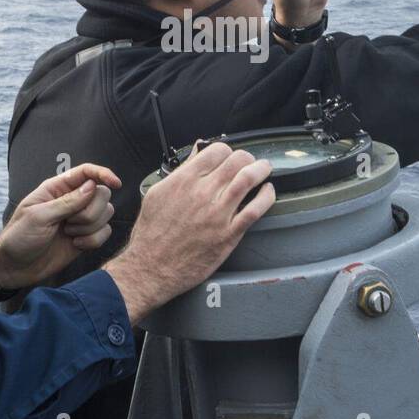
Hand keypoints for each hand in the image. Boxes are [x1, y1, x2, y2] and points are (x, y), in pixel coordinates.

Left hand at [0, 164, 121, 291]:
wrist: (15, 268)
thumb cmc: (19, 238)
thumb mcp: (38, 217)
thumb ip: (67, 201)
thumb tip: (92, 186)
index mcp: (57, 189)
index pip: (86, 172)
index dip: (103, 174)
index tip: (116, 183)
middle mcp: (72, 201)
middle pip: (101, 194)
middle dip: (90, 211)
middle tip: (69, 222)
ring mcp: (80, 220)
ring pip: (106, 213)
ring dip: (90, 227)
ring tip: (68, 234)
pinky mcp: (86, 237)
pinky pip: (105, 233)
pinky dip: (93, 240)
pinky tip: (75, 245)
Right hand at [105, 143, 274, 322]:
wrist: (151, 267)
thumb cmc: (152, 234)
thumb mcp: (158, 193)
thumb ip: (181, 172)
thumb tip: (197, 152)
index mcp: (184, 181)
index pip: (216, 151)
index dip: (226, 151)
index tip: (228, 158)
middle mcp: (202, 193)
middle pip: (236, 160)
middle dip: (247, 158)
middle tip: (249, 163)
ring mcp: (217, 214)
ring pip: (248, 179)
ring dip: (261, 170)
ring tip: (264, 170)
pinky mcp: (228, 234)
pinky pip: (255, 210)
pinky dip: (266, 196)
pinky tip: (267, 192)